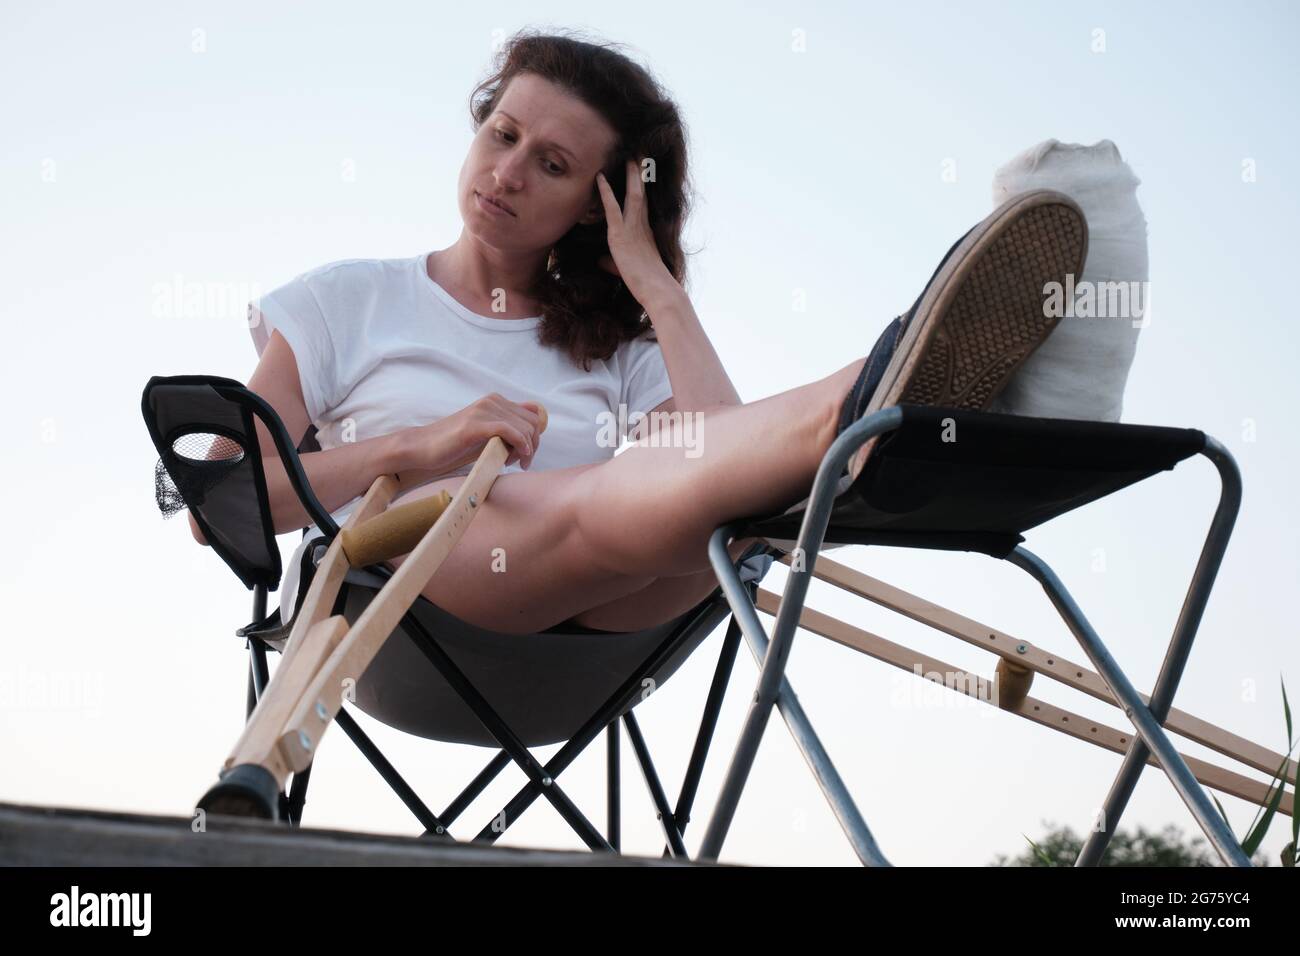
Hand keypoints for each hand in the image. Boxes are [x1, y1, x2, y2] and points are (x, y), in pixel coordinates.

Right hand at [395, 393, 544, 489]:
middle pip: (533, 423)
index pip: (534, 415)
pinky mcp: (475, 425)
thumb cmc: (455, 445)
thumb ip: (507, 429)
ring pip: (525, 428)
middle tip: (520, 462)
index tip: (526, 454)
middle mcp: (492, 401)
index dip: (535, 437)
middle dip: (533, 445)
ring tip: (511, 462)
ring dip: (525, 450)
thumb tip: (534, 433)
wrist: (422, 447)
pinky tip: (514, 459)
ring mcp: (484, 411)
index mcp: (496, 401)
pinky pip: (510, 432)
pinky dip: (519, 446)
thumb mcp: (486, 434)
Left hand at [595, 157, 678, 304]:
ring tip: (629, 155)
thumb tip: (601, 261)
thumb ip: (612, 262)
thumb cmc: (646, 284)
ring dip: (631, 174)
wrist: (658, 290)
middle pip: (641, 192)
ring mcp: (632, 229)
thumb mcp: (625, 269)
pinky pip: (613, 208)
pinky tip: (599, 178)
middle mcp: (641, 225)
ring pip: (633, 194)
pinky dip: (606, 192)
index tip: (639, 169)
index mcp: (644, 231)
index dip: (639, 185)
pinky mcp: (621, 236)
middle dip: (640, 172)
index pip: (642, 203)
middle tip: (639, 152)